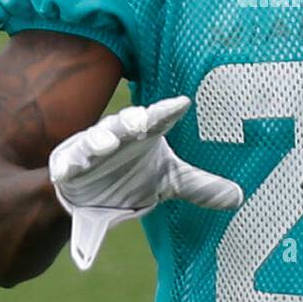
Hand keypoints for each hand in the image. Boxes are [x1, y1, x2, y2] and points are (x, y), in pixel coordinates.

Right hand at [49, 96, 242, 269]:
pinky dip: (67, 166)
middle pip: (126, 122)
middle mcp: (119, 135)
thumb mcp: (169, 182)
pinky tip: (64, 171)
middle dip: (133, 121)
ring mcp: (92, 148)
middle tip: (143, 123)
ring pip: (96, 139)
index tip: (183, 103)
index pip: (160, 119)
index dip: (169, 111)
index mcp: (144, 134)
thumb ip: (199, 186)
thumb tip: (238, 197)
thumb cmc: (133, 176)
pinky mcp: (70, 164)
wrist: (94, 196)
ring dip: (100, 139)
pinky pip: (69, 164)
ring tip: (107, 144)